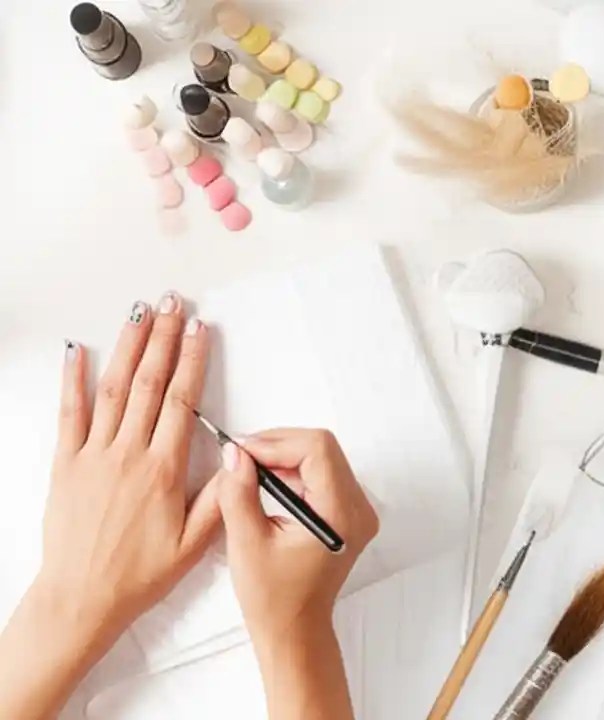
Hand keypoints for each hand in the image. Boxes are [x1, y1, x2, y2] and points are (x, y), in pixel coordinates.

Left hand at [0, 294, 216, 719]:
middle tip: (173, 302)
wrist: (81, 598)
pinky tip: (76, 350)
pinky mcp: (65, 465)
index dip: (192, 360)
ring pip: (112, 389)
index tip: (200, 328)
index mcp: (163, 471)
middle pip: (148, 383)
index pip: (181, 401)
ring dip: (127, 346)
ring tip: (138, 312)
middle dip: (163, 338)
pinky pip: (68, 414)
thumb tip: (240, 458)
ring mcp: (93, 456)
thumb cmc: (141, 575)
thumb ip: (220, 498)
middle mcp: (127, 455)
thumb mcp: (195, 545)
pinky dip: (72, 379)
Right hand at [215, 429, 378, 642]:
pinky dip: (295, 470)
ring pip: (324, 457)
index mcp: (341, 515)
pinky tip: (267, 480)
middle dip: (279, 444)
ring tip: (249, 468)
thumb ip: (240, 492)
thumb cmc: (272, 596)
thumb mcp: (246, 543)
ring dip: (285, 455)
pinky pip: (324, 474)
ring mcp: (358, 511)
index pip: (317, 450)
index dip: (276, 442)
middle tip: (241, 456)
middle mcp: (359, 509)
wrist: (295, 628)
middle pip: (324, 448)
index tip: (241, 451)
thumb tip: (235, 453)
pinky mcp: (349, 513)